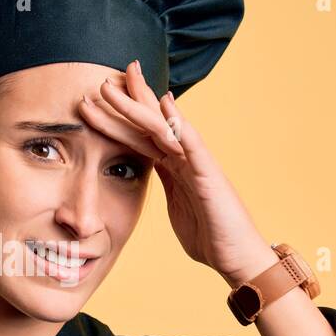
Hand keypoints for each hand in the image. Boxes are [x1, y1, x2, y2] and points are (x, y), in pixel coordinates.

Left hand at [77, 60, 269, 285]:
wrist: (237, 258)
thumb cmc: (210, 236)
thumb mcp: (177, 205)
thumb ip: (166, 183)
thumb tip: (152, 171)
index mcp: (173, 167)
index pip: (141, 135)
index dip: (120, 116)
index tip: (98, 97)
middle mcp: (184, 158)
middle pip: (150, 123)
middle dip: (128, 99)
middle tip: (105, 77)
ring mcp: (197, 164)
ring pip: (163, 128)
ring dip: (140, 105)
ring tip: (120, 84)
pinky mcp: (209, 176)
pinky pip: (192, 145)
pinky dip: (179, 123)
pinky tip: (167, 104)